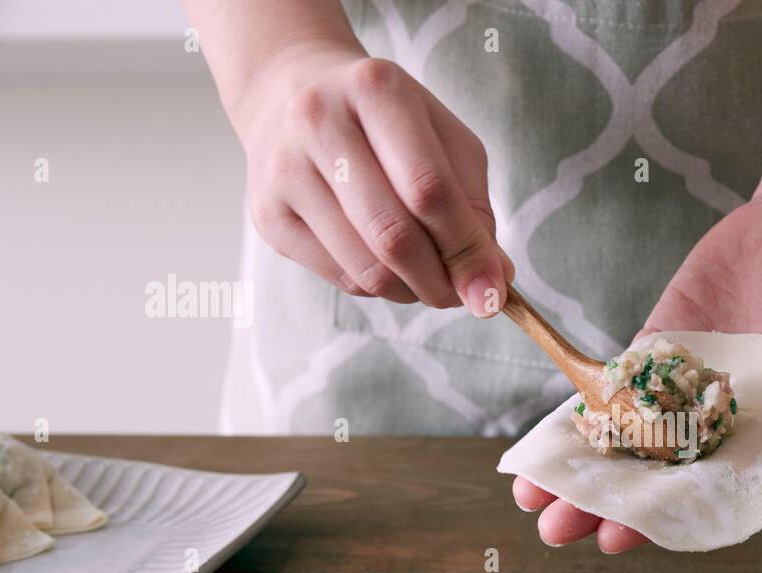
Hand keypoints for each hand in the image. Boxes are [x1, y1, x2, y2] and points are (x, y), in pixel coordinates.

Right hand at [231, 41, 510, 313]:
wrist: (290, 94)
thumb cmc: (385, 122)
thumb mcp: (443, 139)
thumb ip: (474, 207)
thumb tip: (491, 284)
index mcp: (375, 89)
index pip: (429, 189)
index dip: (467, 249)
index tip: (494, 291)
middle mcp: (319, 122)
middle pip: (393, 235)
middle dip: (440, 282)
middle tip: (463, 295)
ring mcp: (284, 170)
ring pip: (365, 269)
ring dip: (411, 292)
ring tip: (429, 280)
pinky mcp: (267, 216)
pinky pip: (340, 278)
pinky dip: (378, 288)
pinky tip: (388, 267)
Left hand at [514, 168, 761, 551]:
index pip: (714, 493)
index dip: (667, 518)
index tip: (623, 537)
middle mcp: (722, 426)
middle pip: (659, 480)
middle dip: (608, 504)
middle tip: (558, 529)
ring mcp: (683, 391)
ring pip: (627, 444)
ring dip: (583, 472)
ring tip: (531, 498)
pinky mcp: (657, 353)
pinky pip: (614, 391)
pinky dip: (579, 416)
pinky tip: (542, 438)